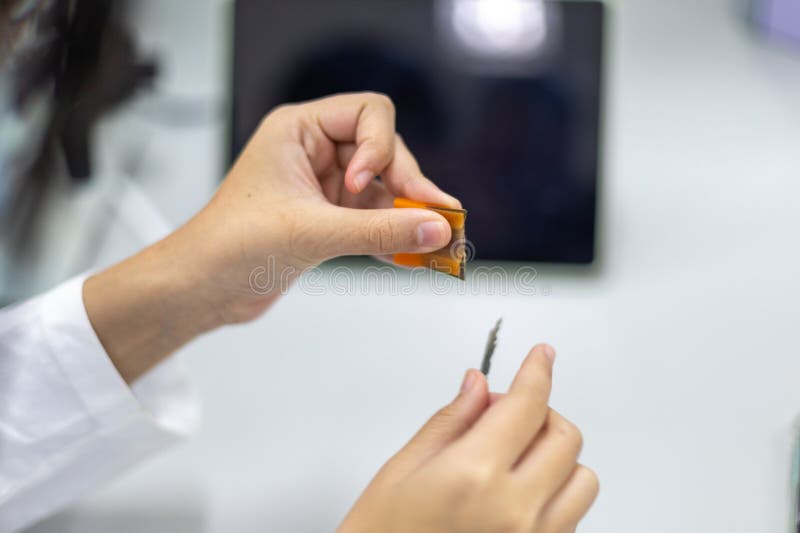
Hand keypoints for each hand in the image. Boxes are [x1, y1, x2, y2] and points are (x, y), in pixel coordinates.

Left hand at [192, 91, 460, 321]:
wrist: (202, 289)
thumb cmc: (229, 245)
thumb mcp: (311, 233)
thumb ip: (379, 231)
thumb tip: (434, 228)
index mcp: (298, 130)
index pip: (368, 113)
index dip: (379, 148)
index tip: (365, 187)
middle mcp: (315, 152)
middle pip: (385, 154)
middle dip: (409, 189)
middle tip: (438, 221)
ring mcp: (324, 187)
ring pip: (385, 192)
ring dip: (409, 218)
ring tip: (440, 245)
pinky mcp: (328, 220)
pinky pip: (374, 221)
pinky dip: (393, 237)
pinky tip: (414, 256)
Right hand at [338, 345, 598, 532]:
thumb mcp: (402, 471)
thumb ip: (450, 422)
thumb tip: (477, 386)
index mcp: (473, 477)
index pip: (526, 405)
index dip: (536, 371)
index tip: (540, 357)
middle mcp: (514, 511)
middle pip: (564, 436)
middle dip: (540, 413)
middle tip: (504, 414)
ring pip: (582, 478)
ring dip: (556, 457)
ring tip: (517, 458)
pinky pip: (573, 515)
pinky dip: (556, 492)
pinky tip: (520, 491)